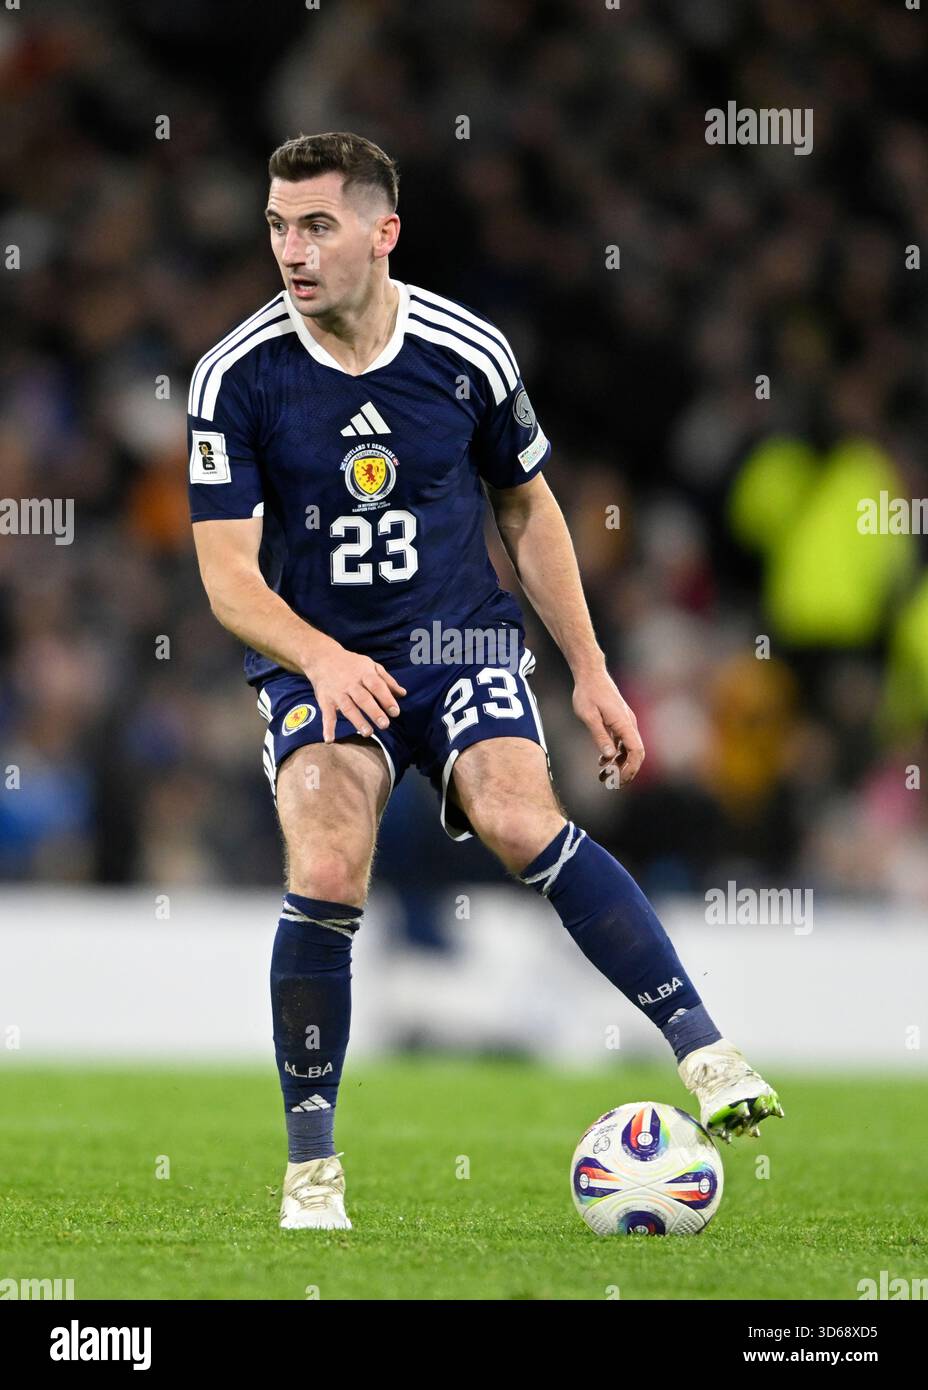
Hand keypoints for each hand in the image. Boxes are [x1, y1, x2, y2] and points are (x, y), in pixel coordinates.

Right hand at [304, 640, 405, 742]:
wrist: (322, 657)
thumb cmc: (351, 664)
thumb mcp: (371, 666)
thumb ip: (387, 680)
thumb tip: (403, 694)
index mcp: (364, 674)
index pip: (377, 686)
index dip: (386, 699)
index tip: (395, 712)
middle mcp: (350, 683)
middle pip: (363, 698)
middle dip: (374, 712)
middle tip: (385, 725)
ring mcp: (337, 692)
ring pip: (348, 707)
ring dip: (357, 721)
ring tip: (368, 733)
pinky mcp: (325, 700)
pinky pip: (327, 714)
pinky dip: (327, 727)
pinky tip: (330, 739)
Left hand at [571, 667, 644, 786]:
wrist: (590, 674)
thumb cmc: (588, 693)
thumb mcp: (589, 716)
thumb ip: (599, 736)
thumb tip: (609, 757)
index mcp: (624, 723)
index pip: (636, 751)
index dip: (631, 768)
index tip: (620, 779)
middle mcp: (628, 723)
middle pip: (636, 753)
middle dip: (626, 771)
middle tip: (613, 784)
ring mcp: (625, 722)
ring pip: (628, 749)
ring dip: (618, 764)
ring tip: (603, 776)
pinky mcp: (619, 721)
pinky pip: (622, 742)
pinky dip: (614, 754)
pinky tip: (602, 762)